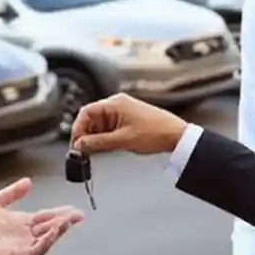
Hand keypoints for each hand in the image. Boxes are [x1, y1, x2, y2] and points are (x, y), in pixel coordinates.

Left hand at [0, 178, 83, 254]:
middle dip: (65, 222)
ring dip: (58, 232)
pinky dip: (45, 242)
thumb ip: (12, 192)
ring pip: (46, 240)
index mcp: (22, 222)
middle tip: (77, 215)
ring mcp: (22, 246)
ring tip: (66, 222)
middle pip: (51, 229)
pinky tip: (51, 232)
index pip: (47, 217)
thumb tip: (28, 181)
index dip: (61, 213)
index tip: (75, 210)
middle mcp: (25, 235)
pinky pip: (36, 251)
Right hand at [70, 93, 187, 155]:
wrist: (177, 136)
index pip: (86, 112)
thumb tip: (80, 145)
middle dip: (86, 134)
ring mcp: (122, 112)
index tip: (76, 144)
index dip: (78, 128)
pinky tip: (107, 147)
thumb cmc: (156, 133)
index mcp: (115, 103)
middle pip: (91, 118)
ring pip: (100, 124)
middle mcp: (117, 104)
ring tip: (97, 151)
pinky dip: (105, 138)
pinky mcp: (127, 120)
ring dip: (96, 137)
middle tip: (84, 151)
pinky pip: (109, 128)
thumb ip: (98, 143)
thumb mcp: (123, 140)